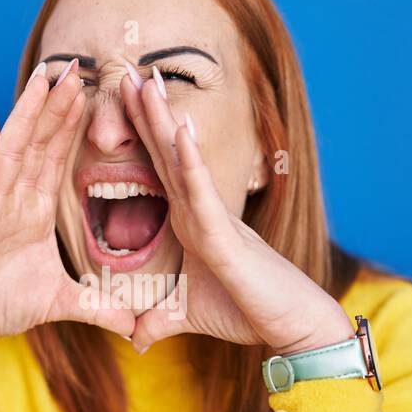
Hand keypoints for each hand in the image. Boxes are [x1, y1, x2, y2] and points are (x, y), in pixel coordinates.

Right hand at [0, 62, 134, 337]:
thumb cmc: (0, 304)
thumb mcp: (59, 303)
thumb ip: (97, 306)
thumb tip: (133, 324)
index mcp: (33, 209)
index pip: (56, 158)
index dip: (72, 125)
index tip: (91, 91)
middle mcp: (11, 200)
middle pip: (37, 143)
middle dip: (54, 106)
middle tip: (74, 67)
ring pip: (10, 152)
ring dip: (25, 116)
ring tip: (40, 80)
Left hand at [120, 71, 353, 355]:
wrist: (292, 329)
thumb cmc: (247, 313)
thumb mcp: (187, 317)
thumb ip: (159, 321)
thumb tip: (135, 338)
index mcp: (190, 224)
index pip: (159, 172)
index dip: (141, 138)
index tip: (119, 104)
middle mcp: (201, 213)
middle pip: (167, 156)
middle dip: (147, 115)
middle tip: (126, 73)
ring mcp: (214, 221)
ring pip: (183, 164)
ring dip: (164, 123)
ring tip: (145, 83)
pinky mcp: (227, 239)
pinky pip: (204, 196)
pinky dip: (192, 165)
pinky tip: (181, 133)